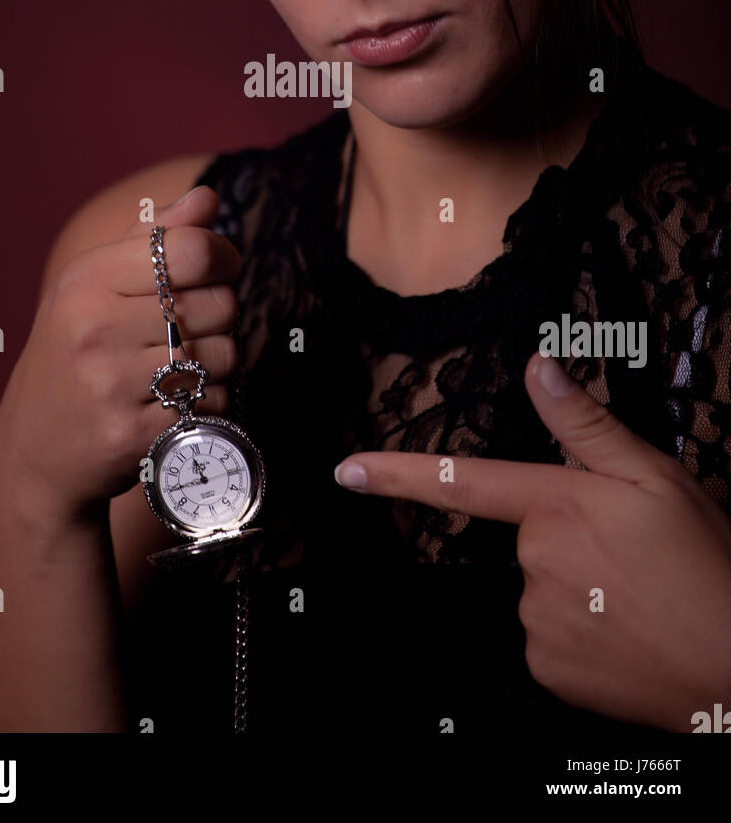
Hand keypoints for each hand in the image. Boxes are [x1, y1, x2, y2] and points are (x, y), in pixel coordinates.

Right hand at [0, 186, 240, 525]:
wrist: (35, 451)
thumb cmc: (74, 354)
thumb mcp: (95, 285)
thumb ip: (154, 238)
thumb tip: (207, 198)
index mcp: (87, 279)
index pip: (193, 249)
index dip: (223, 256)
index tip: (218, 269)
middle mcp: (96, 327)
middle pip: (218, 303)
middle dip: (220, 314)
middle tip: (190, 328)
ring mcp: (112, 383)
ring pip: (223, 355)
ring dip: (218, 362)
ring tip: (179, 367)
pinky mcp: (132, 433)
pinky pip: (212, 402)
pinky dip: (209, 403)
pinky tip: (175, 402)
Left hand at [333, 350, 730, 730]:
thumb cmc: (705, 565)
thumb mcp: (657, 478)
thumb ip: (587, 425)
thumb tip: (537, 368)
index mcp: (556, 506)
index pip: (462, 481)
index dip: (396, 474)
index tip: (344, 471)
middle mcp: (533, 563)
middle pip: (529, 538)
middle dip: (569, 540)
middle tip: (631, 558)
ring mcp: (536, 620)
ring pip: (541, 588)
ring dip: (578, 589)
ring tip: (637, 597)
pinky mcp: (547, 669)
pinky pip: (549, 636)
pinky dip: (581, 633)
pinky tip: (623, 631)